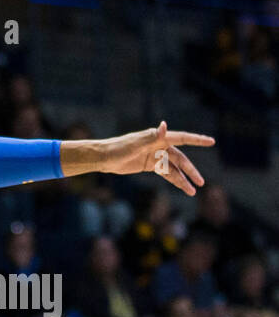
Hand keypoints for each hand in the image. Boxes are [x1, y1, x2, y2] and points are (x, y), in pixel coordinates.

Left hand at [90, 121, 213, 194]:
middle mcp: (159, 146)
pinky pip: (166, 173)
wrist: (104, 158)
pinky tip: (184, 188)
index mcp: (157, 138)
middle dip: (191, 170)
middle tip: (201, 182)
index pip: (182, 138)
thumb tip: (164, 125)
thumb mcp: (136, 144)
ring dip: (183, 179)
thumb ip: (152, 137)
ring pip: (174, 168)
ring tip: (193, 191)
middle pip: (180, 158)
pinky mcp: (150, 165)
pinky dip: (175, 180)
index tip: (212, 141)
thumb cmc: (118, 148)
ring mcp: (155, 156)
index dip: (197, 140)